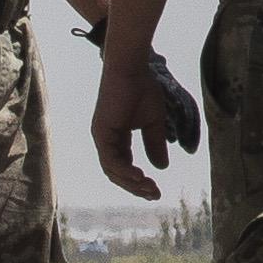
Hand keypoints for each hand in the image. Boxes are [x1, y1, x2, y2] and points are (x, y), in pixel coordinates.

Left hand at [93, 44, 196, 198]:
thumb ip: (155, 144)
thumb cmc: (142, 88)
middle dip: (136, 187)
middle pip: (117, 174)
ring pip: (113, 171)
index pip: (125, 167)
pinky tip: (140, 176)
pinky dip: (125, 171)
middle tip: (155, 195)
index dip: (140, 182)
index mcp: (117, 139)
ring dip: (131, 183)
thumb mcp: (154, 122)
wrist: (131, 68)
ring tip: (149, 188)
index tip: (157, 191)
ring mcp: (102, 137)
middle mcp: (106, 141)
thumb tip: (161, 168)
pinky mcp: (101, 132)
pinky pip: (111, 160)